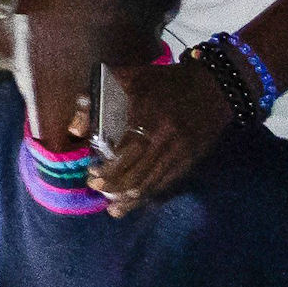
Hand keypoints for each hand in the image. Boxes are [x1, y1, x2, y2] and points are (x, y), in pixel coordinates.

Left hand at [87, 55, 240, 211]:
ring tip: (114, 208)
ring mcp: (181, 153)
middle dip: (116, 187)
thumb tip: (74, 129)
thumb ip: (95, 99)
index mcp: (149, 118)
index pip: (128, 153)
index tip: (93, 176)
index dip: (110, 170)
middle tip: (98, 190)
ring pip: (154, 184)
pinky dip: (150, 195)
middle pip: (139, 174)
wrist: (213, 87)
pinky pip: (168, 184)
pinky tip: (137, 202)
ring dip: (132, 199)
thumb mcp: (128, 78)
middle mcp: (167, 140)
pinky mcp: (191, 161)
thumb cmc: (164, 81)